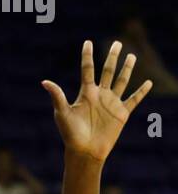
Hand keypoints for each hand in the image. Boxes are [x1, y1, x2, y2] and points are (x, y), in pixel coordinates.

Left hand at [42, 40, 151, 162]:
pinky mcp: (121, 113)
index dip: (87, 56)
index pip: (87, 69)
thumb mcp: (62, 113)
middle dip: (113, 57)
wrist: (84, 151)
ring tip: (131, 56)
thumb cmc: (71, 134)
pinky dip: (142, 92)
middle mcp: (100, 95)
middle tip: (117, 43)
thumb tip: (44, 82)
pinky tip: (149, 82)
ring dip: (127, 69)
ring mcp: (111, 103)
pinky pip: (134, 100)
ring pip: (122, 81)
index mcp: (86, 93)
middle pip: (108, 71)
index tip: (87, 42)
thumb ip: (57, 96)